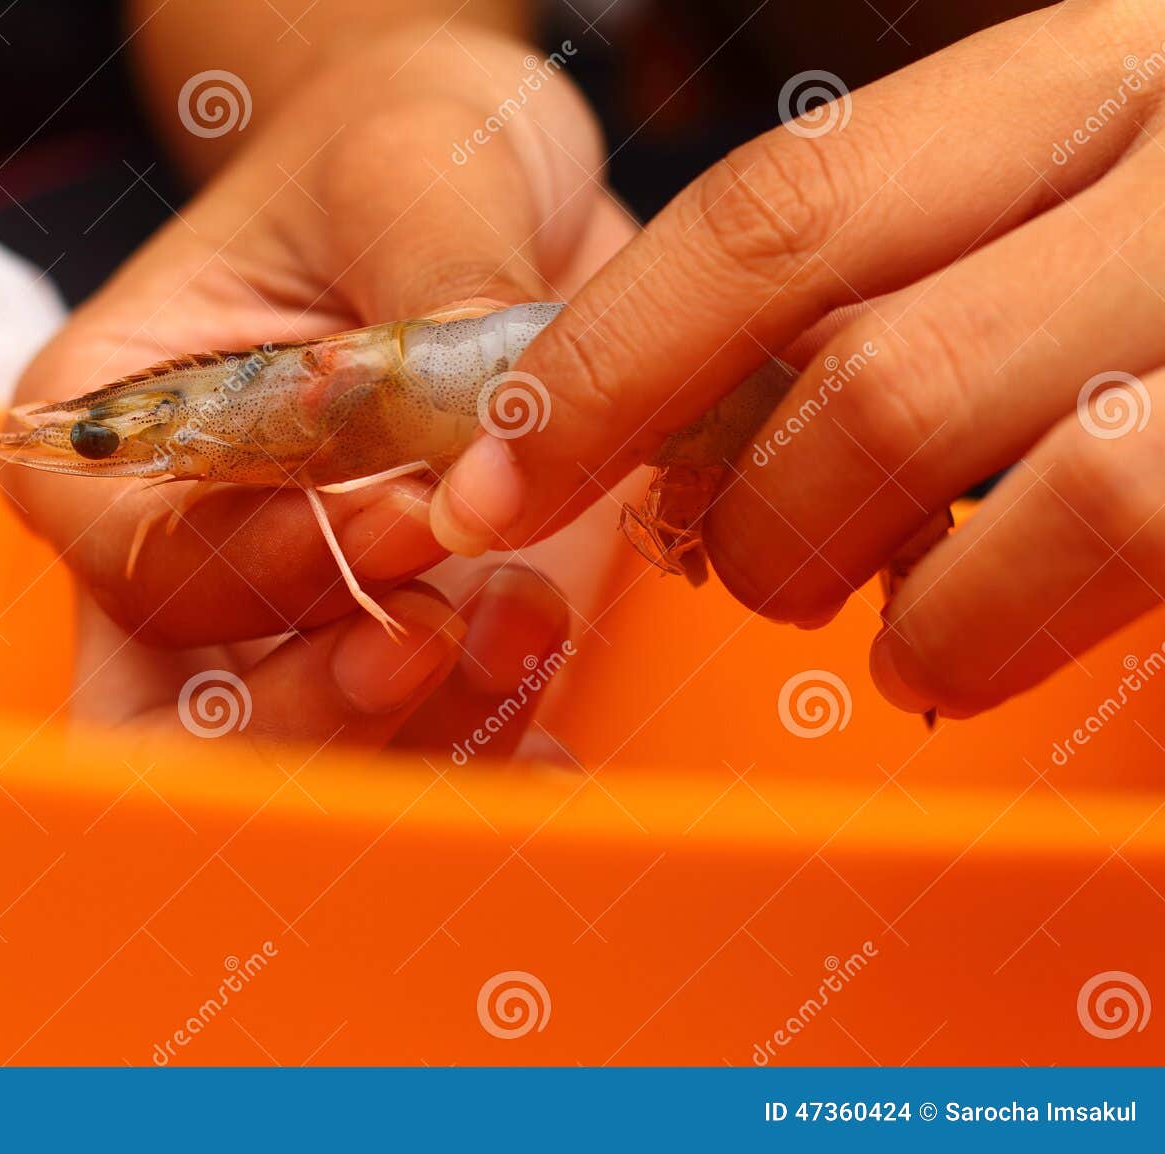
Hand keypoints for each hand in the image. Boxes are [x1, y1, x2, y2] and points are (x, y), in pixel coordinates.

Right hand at [1, 26, 635, 753]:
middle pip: (173, 727)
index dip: (257, 569)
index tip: (401, 512)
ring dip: (416, 732)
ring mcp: (290, 624)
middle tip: (431, 632)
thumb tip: (483, 435)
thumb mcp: (415, 165)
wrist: (483, 188)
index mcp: (116, 434)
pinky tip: (548, 741)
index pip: (138, 561)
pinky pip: (410, 770)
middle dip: (308, 712)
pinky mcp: (400, 652)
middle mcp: (181, 553)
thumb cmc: (401, 152)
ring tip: (527, 620)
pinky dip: (479, 773)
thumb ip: (436, 282)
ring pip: (292, 773)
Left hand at [431, 1, 1164, 718]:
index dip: (604, 366)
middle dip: (751, 512)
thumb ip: (895, 262)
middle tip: (737, 560)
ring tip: (871, 619)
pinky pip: (1130, 544)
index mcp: (1087, 73)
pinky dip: (994, 632)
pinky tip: (964, 641)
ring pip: (1033, 485)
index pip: (774, 217)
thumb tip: (674, 422)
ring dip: (882, 589)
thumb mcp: (1053, 186)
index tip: (492, 480)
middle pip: (870, 366)